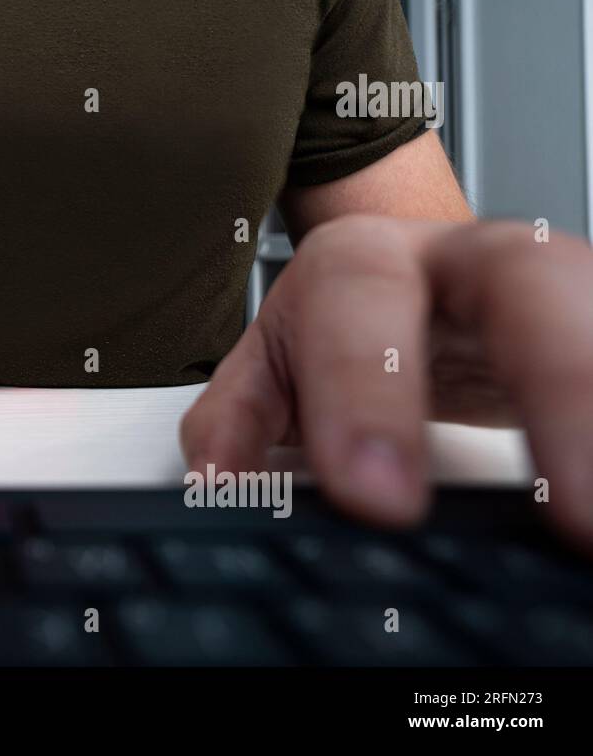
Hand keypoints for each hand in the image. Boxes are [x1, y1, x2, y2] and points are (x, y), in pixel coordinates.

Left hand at [181, 215, 592, 548]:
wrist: (428, 294)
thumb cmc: (347, 328)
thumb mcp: (278, 366)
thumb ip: (239, 419)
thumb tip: (218, 485)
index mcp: (363, 261)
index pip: (361, 301)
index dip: (369, 395)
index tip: (376, 498)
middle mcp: (469, 256)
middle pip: (527, 284)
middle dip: (555, 389)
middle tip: (574, 518)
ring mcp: (554, 286)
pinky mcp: (591, 322)